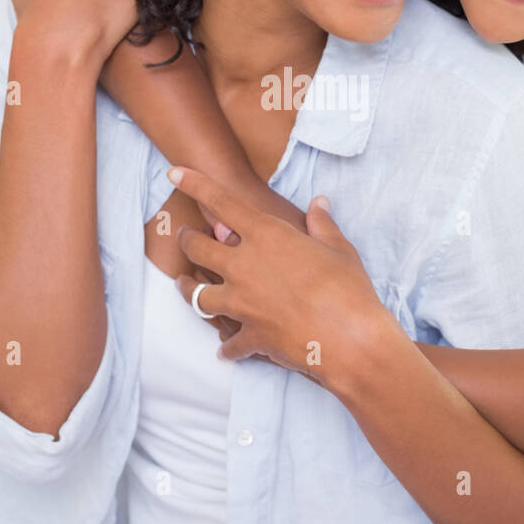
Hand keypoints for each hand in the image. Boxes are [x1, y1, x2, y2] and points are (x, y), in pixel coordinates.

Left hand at [169, 166, 389, 393]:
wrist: (350, 340)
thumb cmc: (348, 289)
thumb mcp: (338, 248)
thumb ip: (321, 224)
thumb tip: (319, 202)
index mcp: (265, 236)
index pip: (220, 202)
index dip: (194, 183)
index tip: (173, 174)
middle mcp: (244, 266)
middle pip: (197, 248)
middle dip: (187, 240)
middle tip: (185, 237)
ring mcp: (242, 303)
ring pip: (196, 294)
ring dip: (187, 288)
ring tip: (184, 284)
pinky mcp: (250, 336)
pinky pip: (229, 342)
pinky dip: (228, 345)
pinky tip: (225, 349)